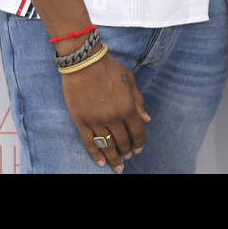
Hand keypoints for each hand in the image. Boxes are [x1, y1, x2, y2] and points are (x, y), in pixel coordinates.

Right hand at [60, 50, 150, 171]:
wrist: (84, 62)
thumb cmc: (109, 68)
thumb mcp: (130, 81)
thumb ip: (139, 102)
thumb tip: (146, 119)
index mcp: (128, 107)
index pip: (137, 131)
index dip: (139, 142)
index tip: (139, 149)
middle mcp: (113, 117)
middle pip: (123, 141)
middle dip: (127, 151)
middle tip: (128, 157)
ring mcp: (96, 121)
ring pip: (107, 145)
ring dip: (113, 158)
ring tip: (117, 166)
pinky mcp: (81, 121)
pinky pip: (89, 142)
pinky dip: (95, 154)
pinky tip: (100, 162)